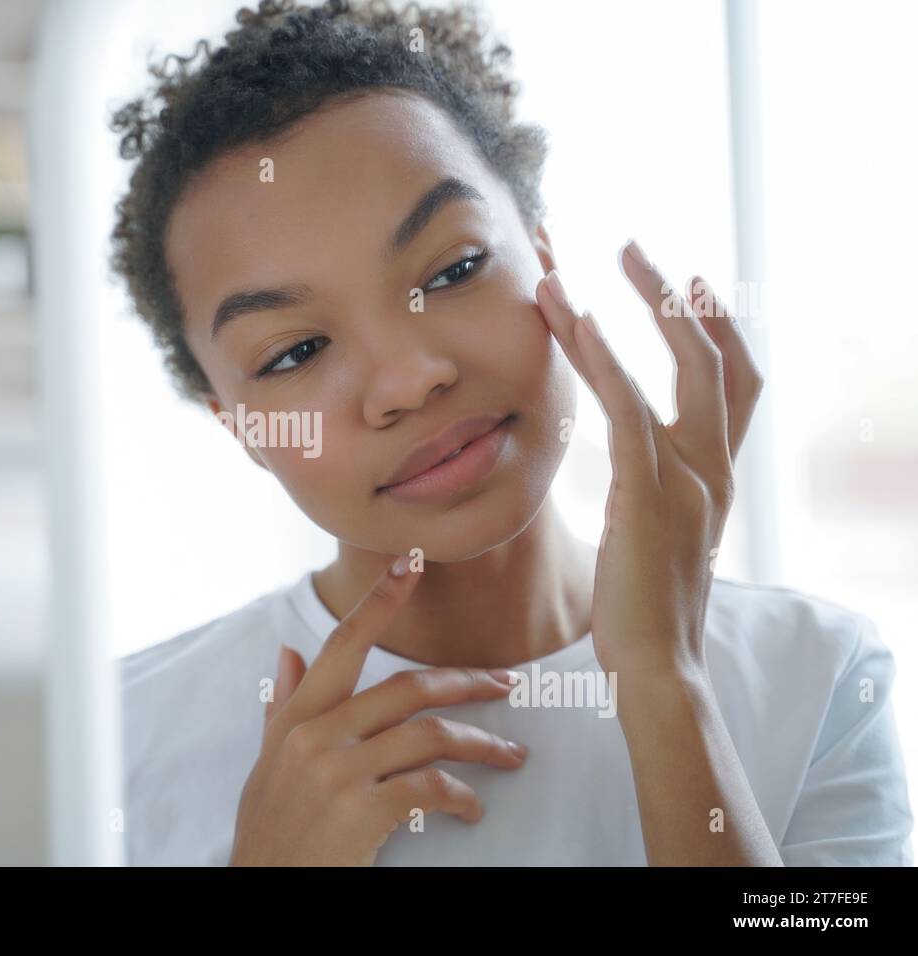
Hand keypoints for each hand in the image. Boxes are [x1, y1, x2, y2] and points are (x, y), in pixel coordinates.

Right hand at [229, 557, 526, 865]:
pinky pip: (429, 787)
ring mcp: (338, 772)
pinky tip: (472, 808)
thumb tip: (289, 652)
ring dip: (481, 744)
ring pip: (429, 735)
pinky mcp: (361, 812)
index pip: (342, 645)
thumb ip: (284, 706)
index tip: (411, 565)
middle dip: (465, 682)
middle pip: (406, 688)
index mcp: (296, 719)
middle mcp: (316, 736)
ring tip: (509, 755)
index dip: (379, 602)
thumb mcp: (267, 763)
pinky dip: (461, 796)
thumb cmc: (270, 830)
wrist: (262, 890)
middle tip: (505, 683)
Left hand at [535, 240, 763, 686]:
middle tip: (633, 247)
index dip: (717, 328)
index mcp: (718, 476)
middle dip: (675, 298)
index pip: (736, 382)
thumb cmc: (646, 612)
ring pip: (674, 370)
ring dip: (627, 309)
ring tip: (575, 267)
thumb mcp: (658, 538)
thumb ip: (653, 495)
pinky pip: (628, 409)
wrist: (659, 671)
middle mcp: (714, 468)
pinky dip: (604, 358)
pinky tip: (573, 320)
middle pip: (714, 358)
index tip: (690, 283)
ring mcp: (688, 479)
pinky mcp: (648, 494)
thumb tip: (633, 476)